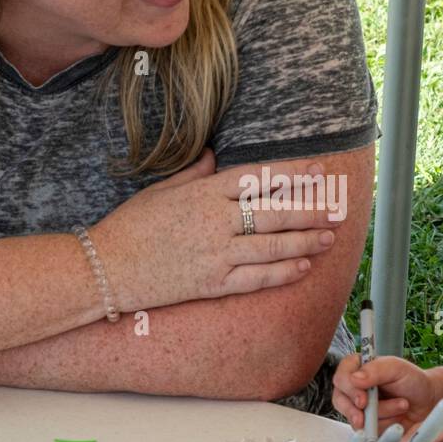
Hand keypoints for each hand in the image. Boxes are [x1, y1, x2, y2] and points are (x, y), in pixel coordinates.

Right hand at [88, 149, 345, 312]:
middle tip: (336, 207)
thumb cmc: (129, 226)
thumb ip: (195, 174)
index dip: (292, 174)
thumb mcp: (162, 190)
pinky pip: (257, 278)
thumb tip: (216, 158)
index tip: (317, 170)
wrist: (106, 268)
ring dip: (305, 241)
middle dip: (310, 209)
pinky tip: (303, 267)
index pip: (258, 178)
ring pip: (272, 246)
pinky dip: (283, 272)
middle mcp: (215, 221)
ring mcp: (216, 254)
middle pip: (274, 212)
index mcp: (204, 193)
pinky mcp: (213, 283)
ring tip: (328, 237)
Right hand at [332, 353, 437, 434]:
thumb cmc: (412, 381)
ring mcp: (359, 409)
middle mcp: (354, 389)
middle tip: (372, 409)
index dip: (349, 389)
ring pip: (356, 418)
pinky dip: (385, 426)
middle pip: (340, 400)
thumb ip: (376, 369)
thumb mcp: (397, 368)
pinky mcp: (367, 426)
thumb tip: (354, 378)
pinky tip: (397, 418)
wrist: (428, 401)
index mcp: (357, 369)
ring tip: (402, 405)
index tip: (362, 399)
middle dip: (358, 408)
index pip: (341, 377)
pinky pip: (367, 432)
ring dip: (382, 415)